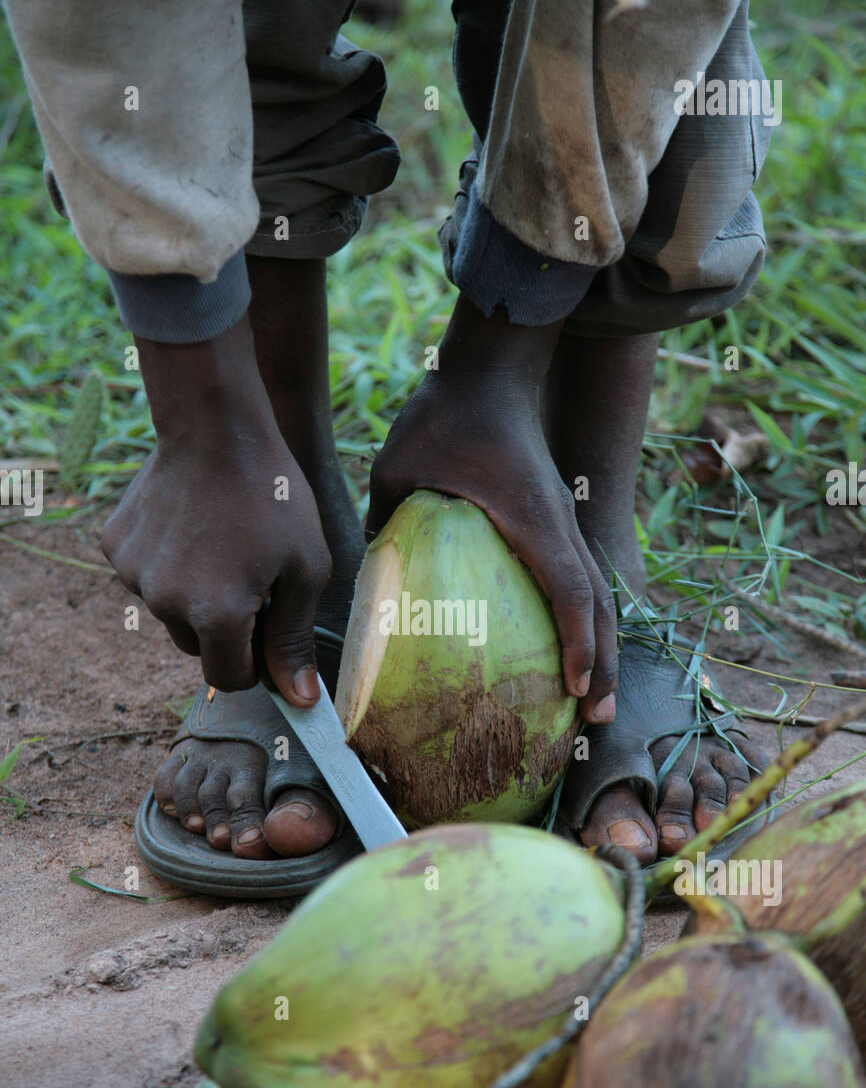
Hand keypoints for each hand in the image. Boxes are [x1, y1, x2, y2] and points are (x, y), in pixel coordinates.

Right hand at [101, 319, 331, 704]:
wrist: (217, 425)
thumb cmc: (275, 496)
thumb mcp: (305, 569)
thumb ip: (295, 639)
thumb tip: (299, 700)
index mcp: (216, 616)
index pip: (231, 678)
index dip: (257, 663)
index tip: (271, 631)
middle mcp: (166, 603)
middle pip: (198, 647)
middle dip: (227, 628)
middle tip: (254, 579)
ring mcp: (134, 574)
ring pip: (171, 611)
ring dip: (196, 594)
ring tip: (225, 544)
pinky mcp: (116, 546)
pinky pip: (147, 575)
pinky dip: (169, 563)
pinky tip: (194, 526)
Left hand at [367, 298, 617, 721]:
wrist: (491, 370)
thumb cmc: (442, 414)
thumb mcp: (398, 465)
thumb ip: (386, 518)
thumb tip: (373, 573)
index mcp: (531, 515)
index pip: (569, 587)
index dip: (577, 642)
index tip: (575, 687)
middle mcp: (560, 522)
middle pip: (599, 603)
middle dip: (602, 662)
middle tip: (594, 718)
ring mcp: (564, 519)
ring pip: (598, 594)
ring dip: (599, 646)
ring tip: (591, 700)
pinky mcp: (557, 518)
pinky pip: (579, 577)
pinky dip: (583, 620)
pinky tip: (569, 652)